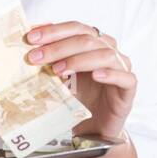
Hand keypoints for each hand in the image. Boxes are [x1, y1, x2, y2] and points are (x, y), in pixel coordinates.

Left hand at [25, 21, 135, 140]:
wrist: (94, 129)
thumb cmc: (79, 99)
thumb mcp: (60, 77)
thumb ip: (50, 61)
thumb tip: (27, 46)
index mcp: (94, 43)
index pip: (76, 28)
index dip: (54, 30)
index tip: (31, 38)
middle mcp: (109, 51)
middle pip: (87, 39)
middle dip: (58, 47)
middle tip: (36, 57)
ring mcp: (122, 67)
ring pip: (105, 54)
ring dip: (78, 60)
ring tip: (58, 70)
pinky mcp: (129, 87)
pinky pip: (125, 76)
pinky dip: (110, 74)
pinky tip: (95, 76)